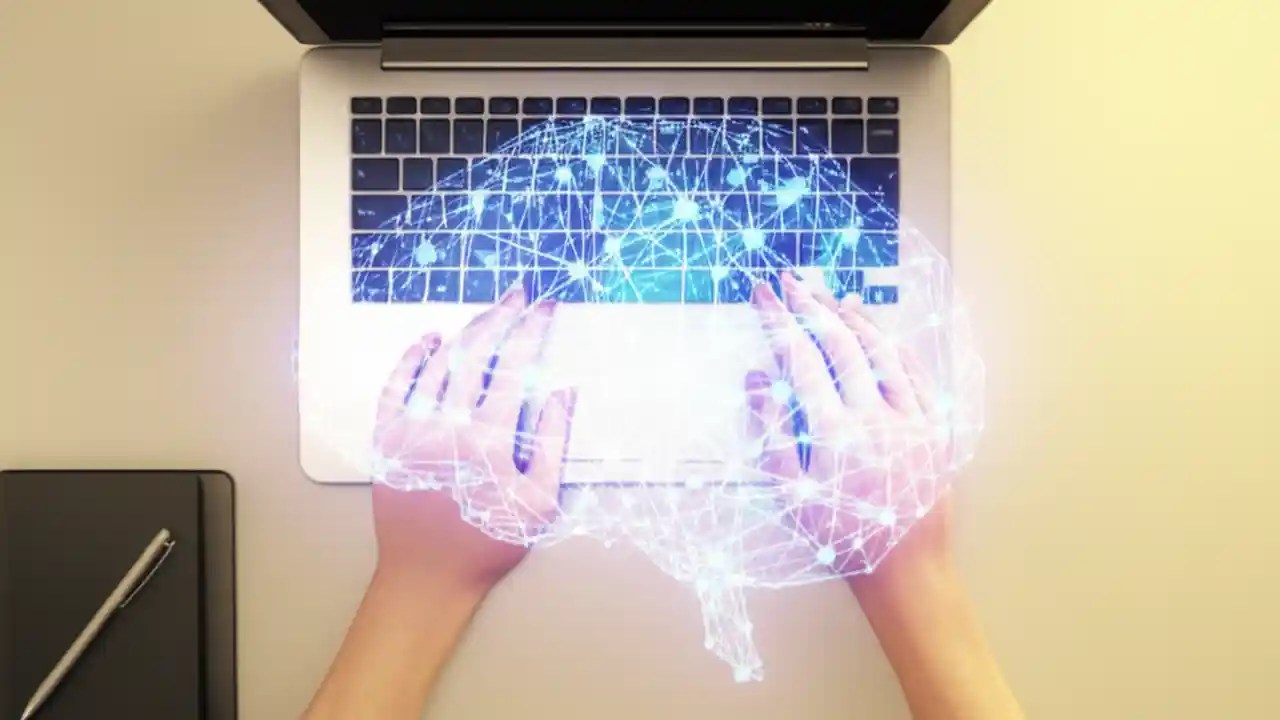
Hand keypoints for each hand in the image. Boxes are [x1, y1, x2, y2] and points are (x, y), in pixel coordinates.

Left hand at [370, 286, 577, 593]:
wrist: (427, 576)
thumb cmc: (488, 542)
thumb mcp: (539, 501)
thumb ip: (552, 443)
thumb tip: (563, 392)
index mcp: (489, 438)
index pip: (515, 366)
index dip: (532, 329)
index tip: (544, 307)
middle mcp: (447, 425)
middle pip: (476, 352)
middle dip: (500, 316)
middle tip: (517, 294)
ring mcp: (412, 429)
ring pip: (439, 363)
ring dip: (464, 332)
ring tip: (485, 314)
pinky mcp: (386, 439)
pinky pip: (397, 385)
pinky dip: (413, 357)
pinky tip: (429, 340)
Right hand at [745, 272, 952, 575]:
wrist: (904, 567)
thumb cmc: (838, 535)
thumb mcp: (788, 491)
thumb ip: (771, 428)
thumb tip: (757, 375)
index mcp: (832, 433)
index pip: (799, 358)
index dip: (779, 320)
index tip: (762, 294)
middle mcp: (873, 418)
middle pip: (839, 344)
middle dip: (810, 306)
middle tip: (790, 281)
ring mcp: (909, 419)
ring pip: (880, 350)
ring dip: (852, 318)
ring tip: (828, 297)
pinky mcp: (933, 427)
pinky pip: (913, 372)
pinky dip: (891, 344)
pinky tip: (874, 329)